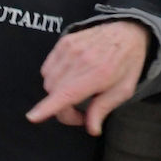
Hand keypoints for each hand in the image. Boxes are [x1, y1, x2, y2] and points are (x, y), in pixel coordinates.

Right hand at [28, 19, 152, 134]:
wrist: (127, 31)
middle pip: (55, 93)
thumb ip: (104, 109)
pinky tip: (70, 78)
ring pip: (48, 82)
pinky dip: (54, 79)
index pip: (67, 93)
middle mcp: (80, 59)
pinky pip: (47, 69)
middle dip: (64, 110)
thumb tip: (92, 129)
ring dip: (57, 94)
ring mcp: (69, 49)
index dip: (48, 107)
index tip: (33, 116)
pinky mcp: (63, 43)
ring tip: (76, 93)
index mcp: (98, 73)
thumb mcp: (123, 90)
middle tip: (81, 113)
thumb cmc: (127, 62)